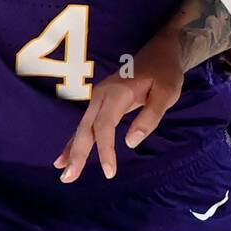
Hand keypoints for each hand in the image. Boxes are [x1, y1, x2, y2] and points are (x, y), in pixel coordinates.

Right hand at [54, 38, 185, 182]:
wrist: (159, 51)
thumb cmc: (164, 73)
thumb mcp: (166, 94)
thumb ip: (149, 117)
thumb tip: (131, 142)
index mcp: (117, 92)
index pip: (105, 125)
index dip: (105, 150)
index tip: (109, 173)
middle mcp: (102, 95)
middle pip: (87, 127)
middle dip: (77, 153)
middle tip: (68, 178)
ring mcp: (98, 98)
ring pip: (82, 127)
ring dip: (72, 150)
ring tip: (64, 173)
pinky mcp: (100, 102)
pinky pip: (85, 124)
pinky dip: (75, 140)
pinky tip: (65, 156)